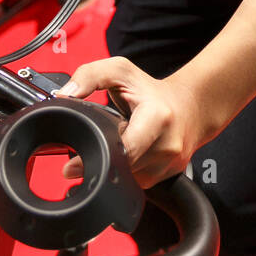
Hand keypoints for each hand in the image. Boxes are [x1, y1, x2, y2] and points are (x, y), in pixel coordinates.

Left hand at [56, 56, 208, 187]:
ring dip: (115, 169)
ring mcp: (171, 164)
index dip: (96, 158)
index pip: (123, 150)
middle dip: (102, 164)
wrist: (191, 106)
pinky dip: (128, 173)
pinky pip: (140, 184)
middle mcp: (168, 145)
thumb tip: (64, 95)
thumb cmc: (152, 91)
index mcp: (157, 118)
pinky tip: (126, 157)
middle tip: (88, 154)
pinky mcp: (170, 175)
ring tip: (113, 149)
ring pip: (130, 181)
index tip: (72, 167)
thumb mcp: (120, 71)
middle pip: (123, 169)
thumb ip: (89, 75)